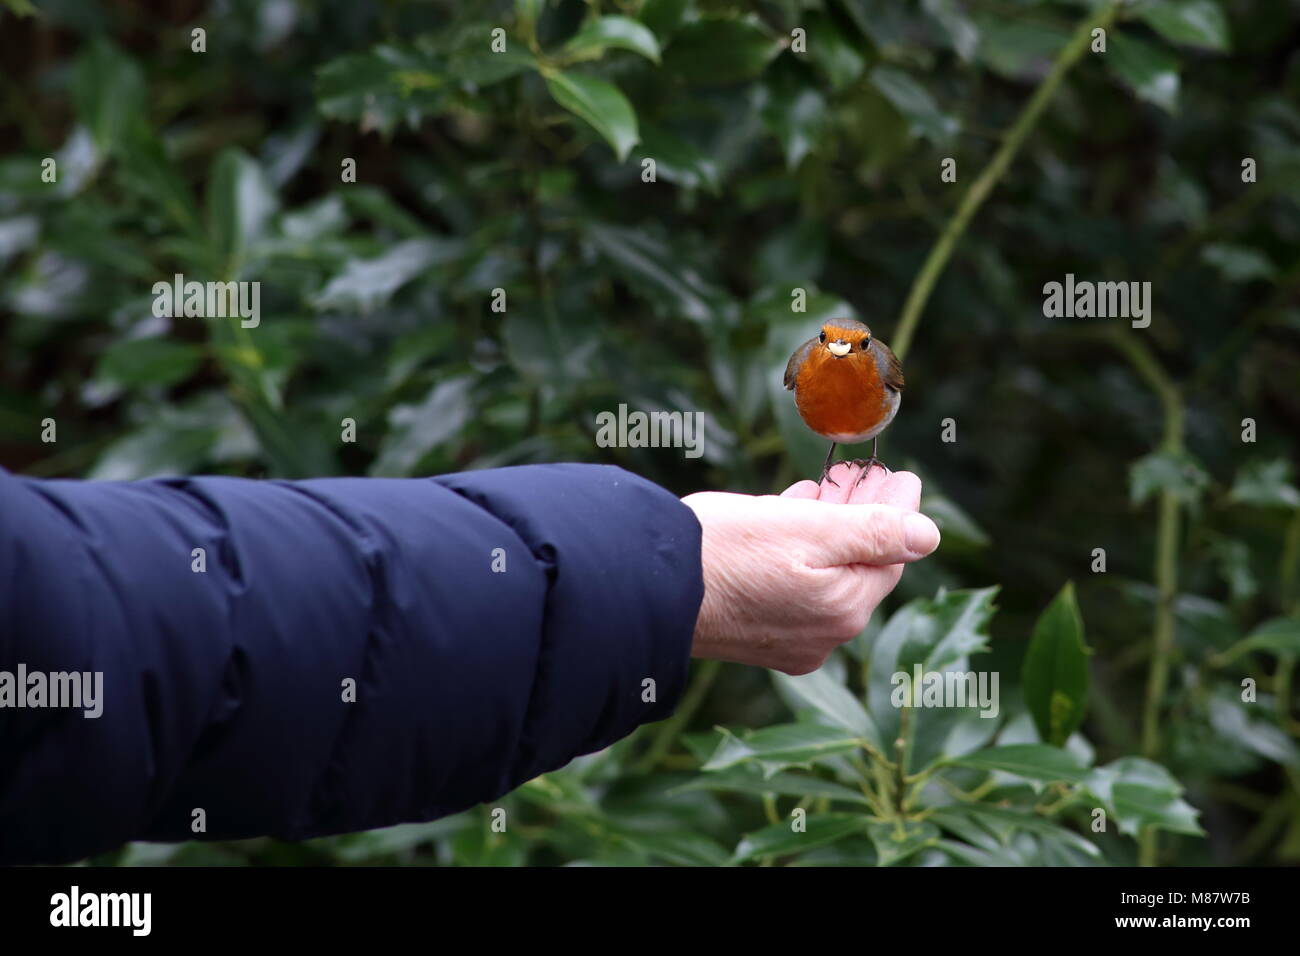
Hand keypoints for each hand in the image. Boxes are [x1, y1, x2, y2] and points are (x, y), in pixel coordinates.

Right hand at [682, 463, 938, 674]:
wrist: (646, 589)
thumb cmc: (724, 551)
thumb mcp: (806, 528)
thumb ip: (872, 533)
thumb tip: (929, 534)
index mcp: (843, 608)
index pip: (890, 554)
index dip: (898, 510)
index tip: (901, 475)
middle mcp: (823, 634)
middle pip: (859, 566)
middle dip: (866, 516)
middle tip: (870, 474)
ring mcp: (788, 640)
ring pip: (826, 577)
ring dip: (832, 531)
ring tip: (831, 488)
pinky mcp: (755, 637)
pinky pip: (796, 590)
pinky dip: (803, 553)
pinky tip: (793, 521)